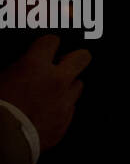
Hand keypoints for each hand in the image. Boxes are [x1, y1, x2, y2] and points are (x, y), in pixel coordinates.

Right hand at [0, 35, 91, 154]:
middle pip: (82, 57)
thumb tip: (17, 67)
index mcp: (33, 66)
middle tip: (61, 64)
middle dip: (73, 58)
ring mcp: (64, 102)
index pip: (52, 41)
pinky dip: (62, 108)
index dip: (47, 44)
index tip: (44, 48)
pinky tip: (48, 112)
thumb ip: (13, 69)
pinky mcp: (65, 122)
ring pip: (79, 84)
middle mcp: (55, 81)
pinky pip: (71, 108)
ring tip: (51, 92)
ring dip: (67, 86)